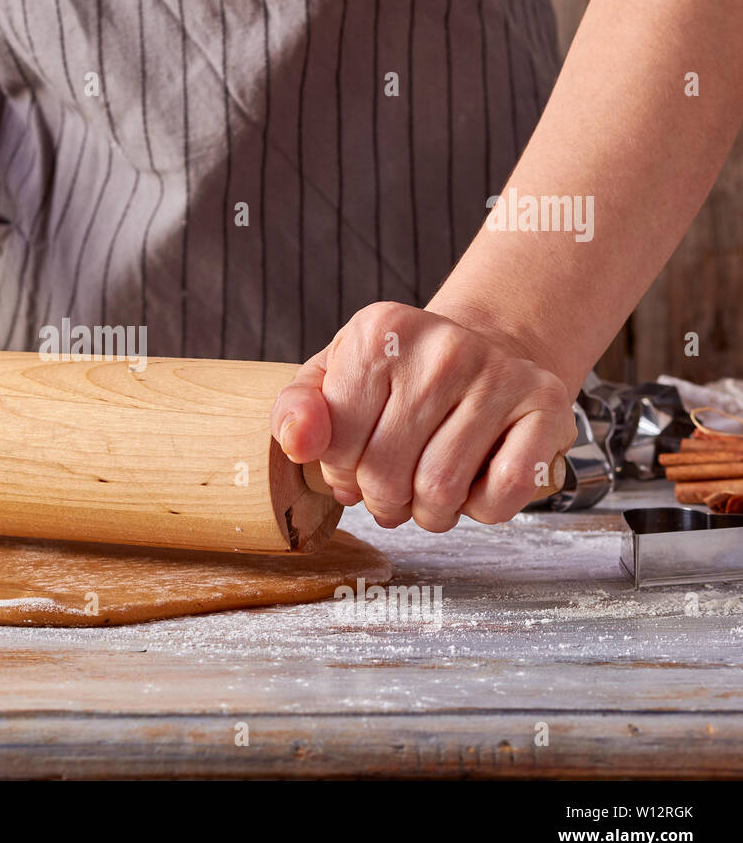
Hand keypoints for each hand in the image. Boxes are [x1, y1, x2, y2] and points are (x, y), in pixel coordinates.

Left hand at [271, 302, 575, 531]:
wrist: (484, 348)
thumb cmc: (399, 376)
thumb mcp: (333, 377)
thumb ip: (297, 409)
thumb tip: (298, 441)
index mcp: (380, 331)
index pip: (335, 443)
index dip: (339, 470)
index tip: (353, 460)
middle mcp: (443, 346)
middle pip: (386, 472)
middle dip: (382, 498)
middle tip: (391, 487)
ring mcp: (500, 374)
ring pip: (442, 490)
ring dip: (429, 511)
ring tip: (428, 490)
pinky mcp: (546, 405)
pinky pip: (502, 494)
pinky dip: (481, 509)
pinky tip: (474, 483)